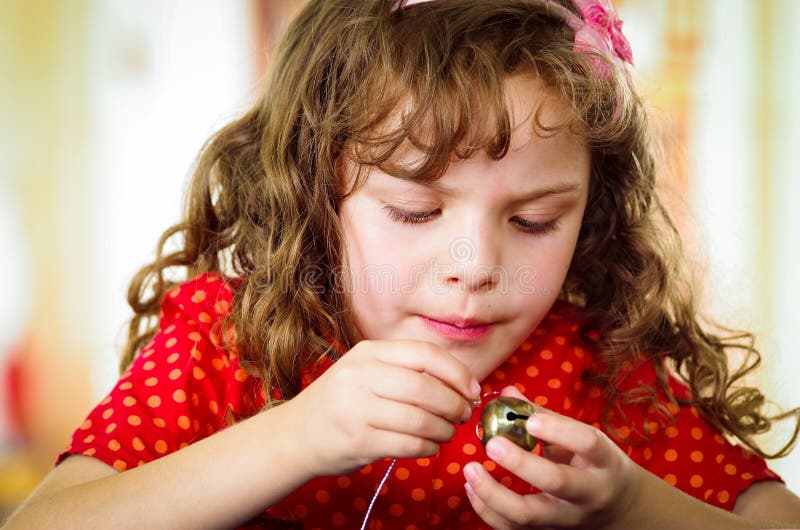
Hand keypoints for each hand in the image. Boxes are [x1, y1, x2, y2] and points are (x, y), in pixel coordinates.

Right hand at [283, 339, 480, 477]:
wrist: (294, 435)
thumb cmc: (340, 403)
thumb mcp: (364, 372)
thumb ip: (404, 370)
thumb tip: (460, 382)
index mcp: (367, 353)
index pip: (424, 354)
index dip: (456, 372)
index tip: (471, 389)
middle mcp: (360, 376)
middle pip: (425, 387)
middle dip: (454, 404)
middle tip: (462, 415)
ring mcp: (356, 408)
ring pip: (420, 419)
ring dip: (444, 430)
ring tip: (447, 433)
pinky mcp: (358, 440)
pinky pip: (409, 444)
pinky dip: (429, 447)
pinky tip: (430, 446)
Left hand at [463, 386, 644, 528]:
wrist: (621, 510)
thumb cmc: (596, 465)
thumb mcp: (584, 439)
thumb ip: (546, 417)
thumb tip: (508, 394)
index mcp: (603, 461)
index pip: (587, 443)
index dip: (558, 430)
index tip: (530, 420)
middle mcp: (589, 493)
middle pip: (555, 481)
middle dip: (520, 463)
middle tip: (492, 444)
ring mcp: (568, 519)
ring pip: (528, 514)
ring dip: (492, 493)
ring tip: (470, 469)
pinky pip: (513, 529)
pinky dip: (488, 511)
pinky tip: (472, 489)